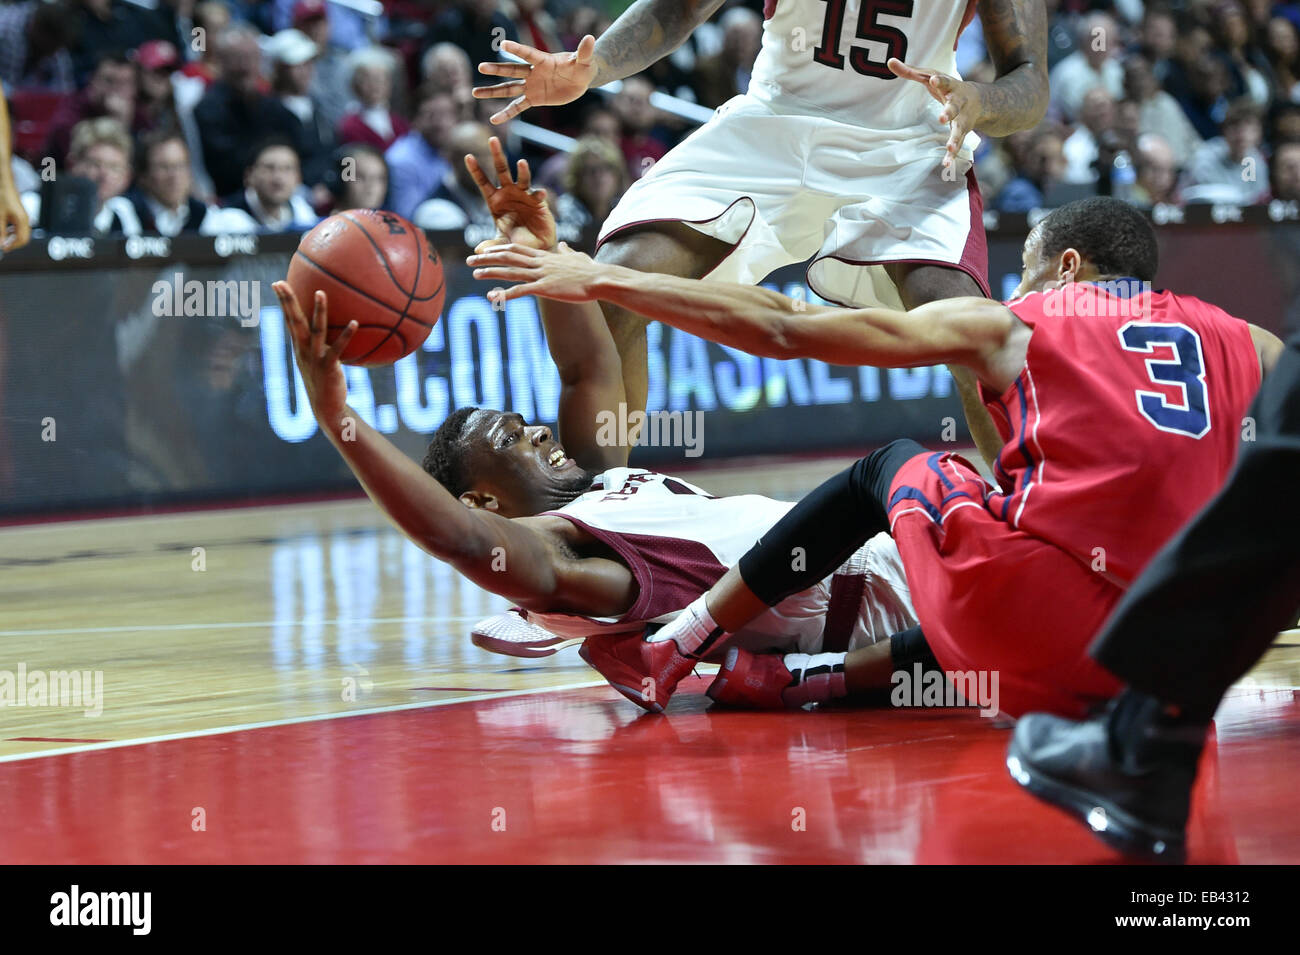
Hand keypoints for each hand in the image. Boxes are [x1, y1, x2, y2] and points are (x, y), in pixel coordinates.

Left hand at [0, 178, 29, 251]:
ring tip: (3, 238)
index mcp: (23, 220)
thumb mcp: (0, 215)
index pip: (22, 240)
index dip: (12, 246)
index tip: (3, 248)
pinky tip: (5, 230)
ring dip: (12, 238)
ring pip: (21, 234)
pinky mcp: (20, 216)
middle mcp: (25, 220)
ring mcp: (23, 218)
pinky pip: (19, 228)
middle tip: (3, 245)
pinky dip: (12, 232)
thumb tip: (1, 243)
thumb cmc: (3, 196)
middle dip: (13, 243)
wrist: (5, 184)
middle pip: (23, 238)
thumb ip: (1, 230)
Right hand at [272, 281, 355, 424]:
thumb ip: (322, 343)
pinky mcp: (329, 367)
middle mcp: (303, 350)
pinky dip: (346, 335)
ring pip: (315, 330)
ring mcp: (315, 358)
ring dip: (318, 311)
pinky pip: (338, 348)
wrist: (326, 407)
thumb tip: (334, 325)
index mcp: (299, 347)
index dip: (283, 302)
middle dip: (287, 301)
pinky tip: (355, 322)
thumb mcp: (319, 359)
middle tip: (281, 282)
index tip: (278, 283)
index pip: (289, 320)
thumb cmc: (324, 381)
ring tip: (320, 292)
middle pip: (293, 321)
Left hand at [465, 136, 555, 252]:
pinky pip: (537, 194)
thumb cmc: (515, 242)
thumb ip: (491, 245)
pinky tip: (541, 193)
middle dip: (496, 155)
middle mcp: (508, 194)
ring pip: (521, 178)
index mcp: (494, 201)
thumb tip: (478, 251)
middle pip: (501, 171)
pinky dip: (539, 193)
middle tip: (492, 139)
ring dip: (522, 170)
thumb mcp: (501, 243)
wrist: (535, 247)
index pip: (483, 183)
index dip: (476, 170)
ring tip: (521, 163)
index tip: (467, 156)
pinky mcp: (537, 201)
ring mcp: (523, 195)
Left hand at [468, 242, 602, 304]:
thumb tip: (564, 245)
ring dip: (491, 272)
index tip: (485, 250)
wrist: (600, 279)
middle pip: (508, 257)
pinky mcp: (545, 288)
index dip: (499, 249)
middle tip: (470, 260)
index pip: (517, 249)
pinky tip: (492, 297)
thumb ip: (568, 251)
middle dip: (487, 258)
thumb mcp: (578, 257)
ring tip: (475, 274)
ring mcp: (541, 275)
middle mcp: (540, 263)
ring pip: (510, 271)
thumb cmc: (591, 271)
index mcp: (545, 256)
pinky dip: (505, 294)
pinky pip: (521, 290)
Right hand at [473, 35, 597, 124]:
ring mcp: (531, 86)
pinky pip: (518, 107)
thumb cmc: (582, 67)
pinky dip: (507, 113)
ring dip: (493, 92)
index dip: (517, 50)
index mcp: (543, 61)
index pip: (528, 54)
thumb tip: (591, 39)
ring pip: (509, 89)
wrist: (580, 79)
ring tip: (475, 93)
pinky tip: (494, 120)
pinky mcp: (534, 99)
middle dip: (498, 70)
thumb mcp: (585, 61)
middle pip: (512, 71)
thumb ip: (585, 51)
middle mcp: (533, 73)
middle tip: (481, 67)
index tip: (503, 45)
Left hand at [887, 57, 981, 167]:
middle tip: (943, 117)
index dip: (940, 81)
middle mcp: (959, 102)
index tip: (934, 79)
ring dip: (954, 139)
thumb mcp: (931, 76)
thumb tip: (889, 61)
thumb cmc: (948, 86)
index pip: (945, 81)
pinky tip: (945, 164)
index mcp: (951, 86)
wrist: (981, 100)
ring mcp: (963, 118)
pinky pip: (958, 144)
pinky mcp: (963, 132)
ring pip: (960, 129)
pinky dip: (952, 155)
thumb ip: (911, 71)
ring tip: (949, 148)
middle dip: (949, 111)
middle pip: (955, 106)